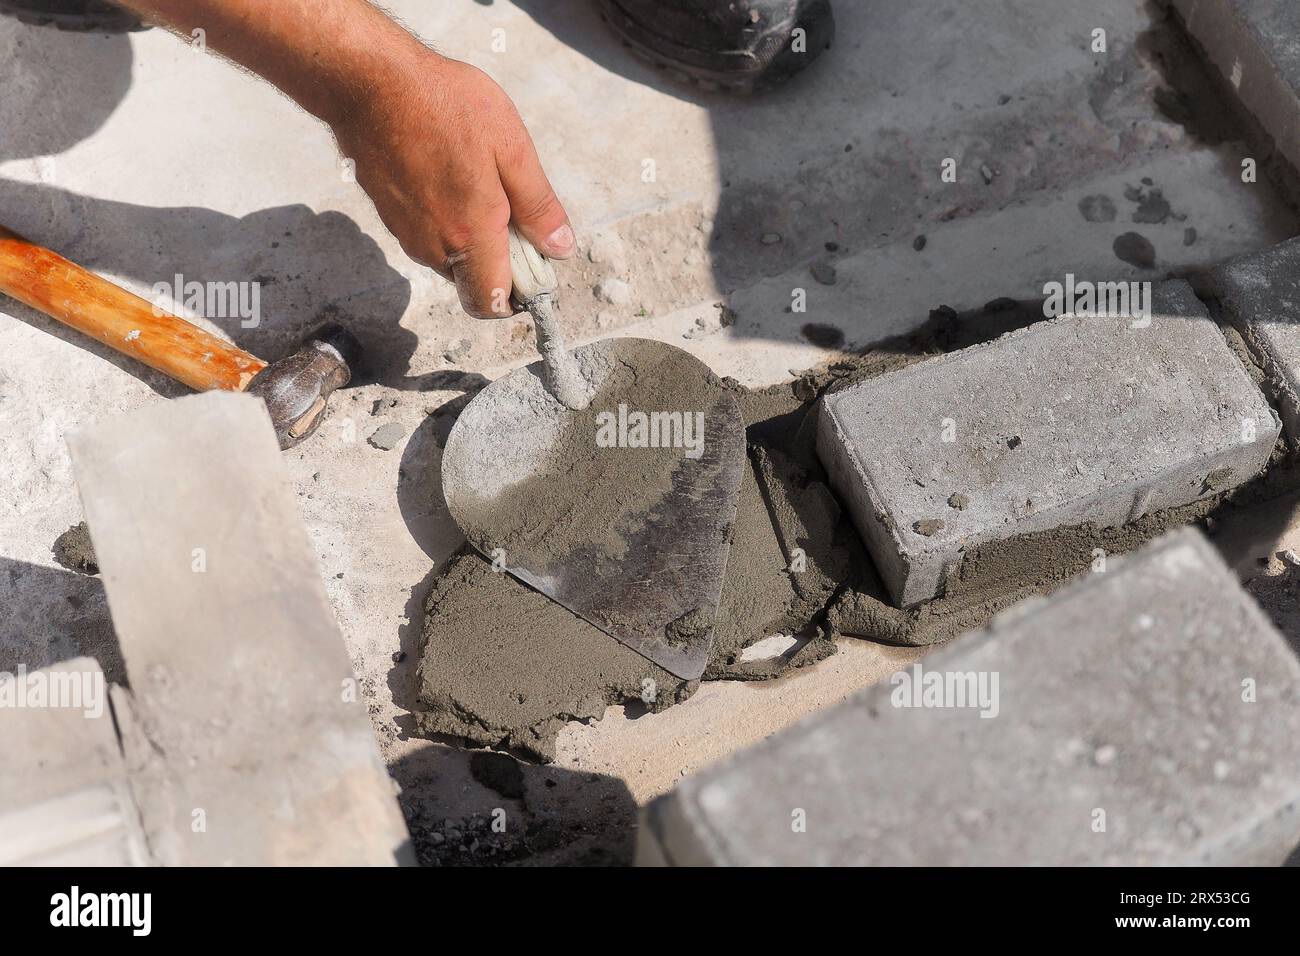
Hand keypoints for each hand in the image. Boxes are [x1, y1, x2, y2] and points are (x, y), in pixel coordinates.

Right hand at [332, 50, 574, 317]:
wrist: (369, 82)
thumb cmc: (443, 106)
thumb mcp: (510, 147)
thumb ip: (538, 205)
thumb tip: (560, 249)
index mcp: (469, 235)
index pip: (493, 303)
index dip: (517, 295)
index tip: (532, 262)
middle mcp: (434, 247)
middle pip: (473, 283)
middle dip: (497, 264)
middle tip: (510, 213)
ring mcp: (407, 234)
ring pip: (451, 261)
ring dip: (471, 240)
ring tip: (478, 183)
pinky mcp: (390, 218)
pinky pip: (429, 237)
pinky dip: (446, 222)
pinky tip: (450, 176)